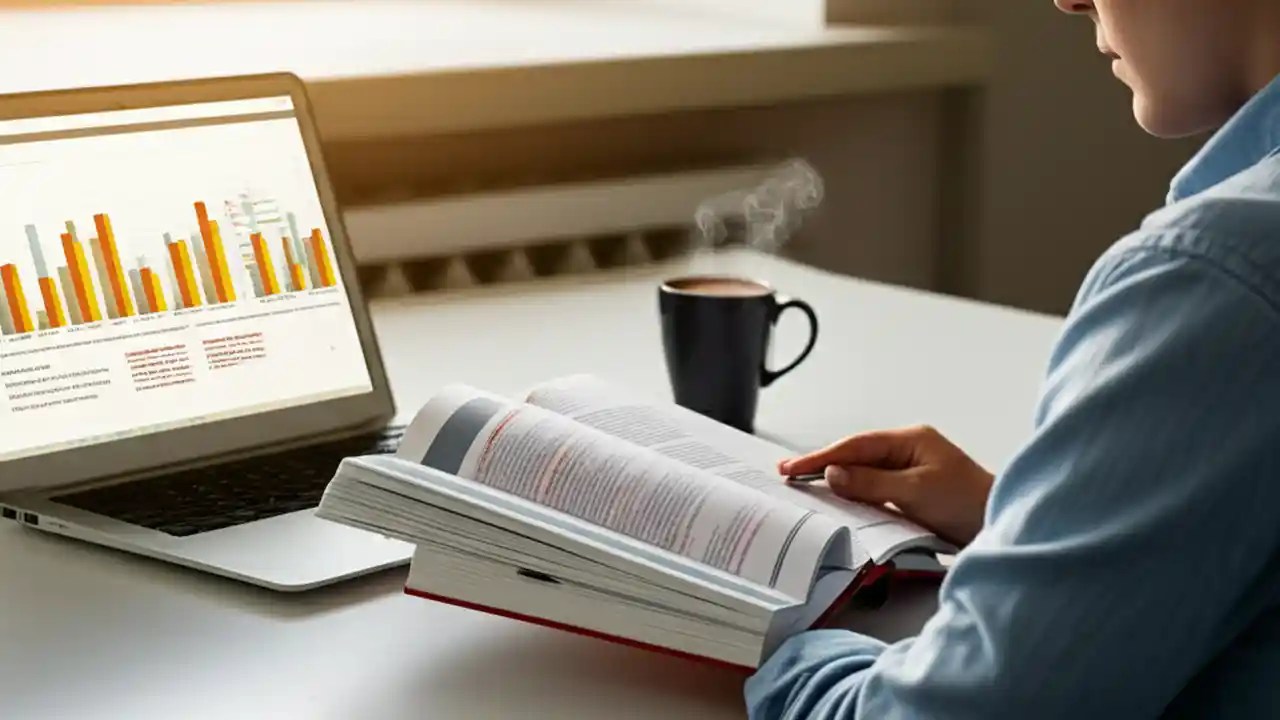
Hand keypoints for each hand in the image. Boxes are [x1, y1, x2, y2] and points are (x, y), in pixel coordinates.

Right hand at [779, 425, 993, 545]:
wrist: (1005, 527)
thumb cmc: (969, 504)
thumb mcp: (915, 492)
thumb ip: (871, 483)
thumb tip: (833, 472)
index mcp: (911, 440)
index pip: (855, 446)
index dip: (821, 457)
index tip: (792, 468)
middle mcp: (910, 450)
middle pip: (856, 454)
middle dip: (822, 464)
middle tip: (787, 474)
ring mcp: (912, 470)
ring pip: (864, 471)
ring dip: (836, 478)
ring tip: (804, 484)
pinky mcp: (915, 491)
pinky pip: (876, 487)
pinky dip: (854, 492)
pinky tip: (839, 498)